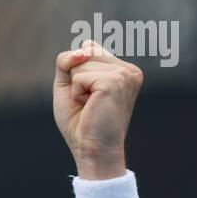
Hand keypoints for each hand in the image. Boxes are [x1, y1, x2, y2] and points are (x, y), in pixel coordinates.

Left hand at [52, 41, 142, 179]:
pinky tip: (90, 106)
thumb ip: (68, 60)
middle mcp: (128, 69)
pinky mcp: (115, 81)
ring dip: (76, 87)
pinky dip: (76, 92)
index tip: (89, 96)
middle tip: (88, 103)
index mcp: (122, 69)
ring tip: (90, 105)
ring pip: (80, 63)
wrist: (92, 149)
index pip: (87, 48)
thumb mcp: (68, 84)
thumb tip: (83, 49)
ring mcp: (125, 74)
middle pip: (83, 52)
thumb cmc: (81, 122)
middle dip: (75, 79)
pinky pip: (79, 75)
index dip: (75, 72)